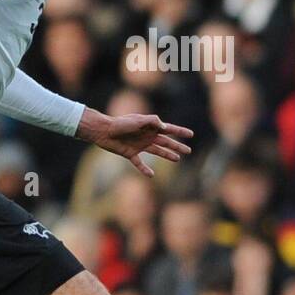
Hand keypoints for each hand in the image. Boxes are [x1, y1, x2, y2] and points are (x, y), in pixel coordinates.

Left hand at [78, 110, 192, 177]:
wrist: (104, 131)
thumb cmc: (121, 123)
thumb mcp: (138, 120)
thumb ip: (152, 121)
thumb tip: (165, 127)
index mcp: (150, 127)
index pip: (169, 129)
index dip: (180, 132)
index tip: (191, 134)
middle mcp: (146, 136)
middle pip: (166, 142)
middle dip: (177, 146)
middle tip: (189, 151)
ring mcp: (139, 145)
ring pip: (157, 152)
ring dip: (167, 155)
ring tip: (177, 159)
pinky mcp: (130, 154)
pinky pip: (139, 163)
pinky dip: (144, 169)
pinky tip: (151, 175)